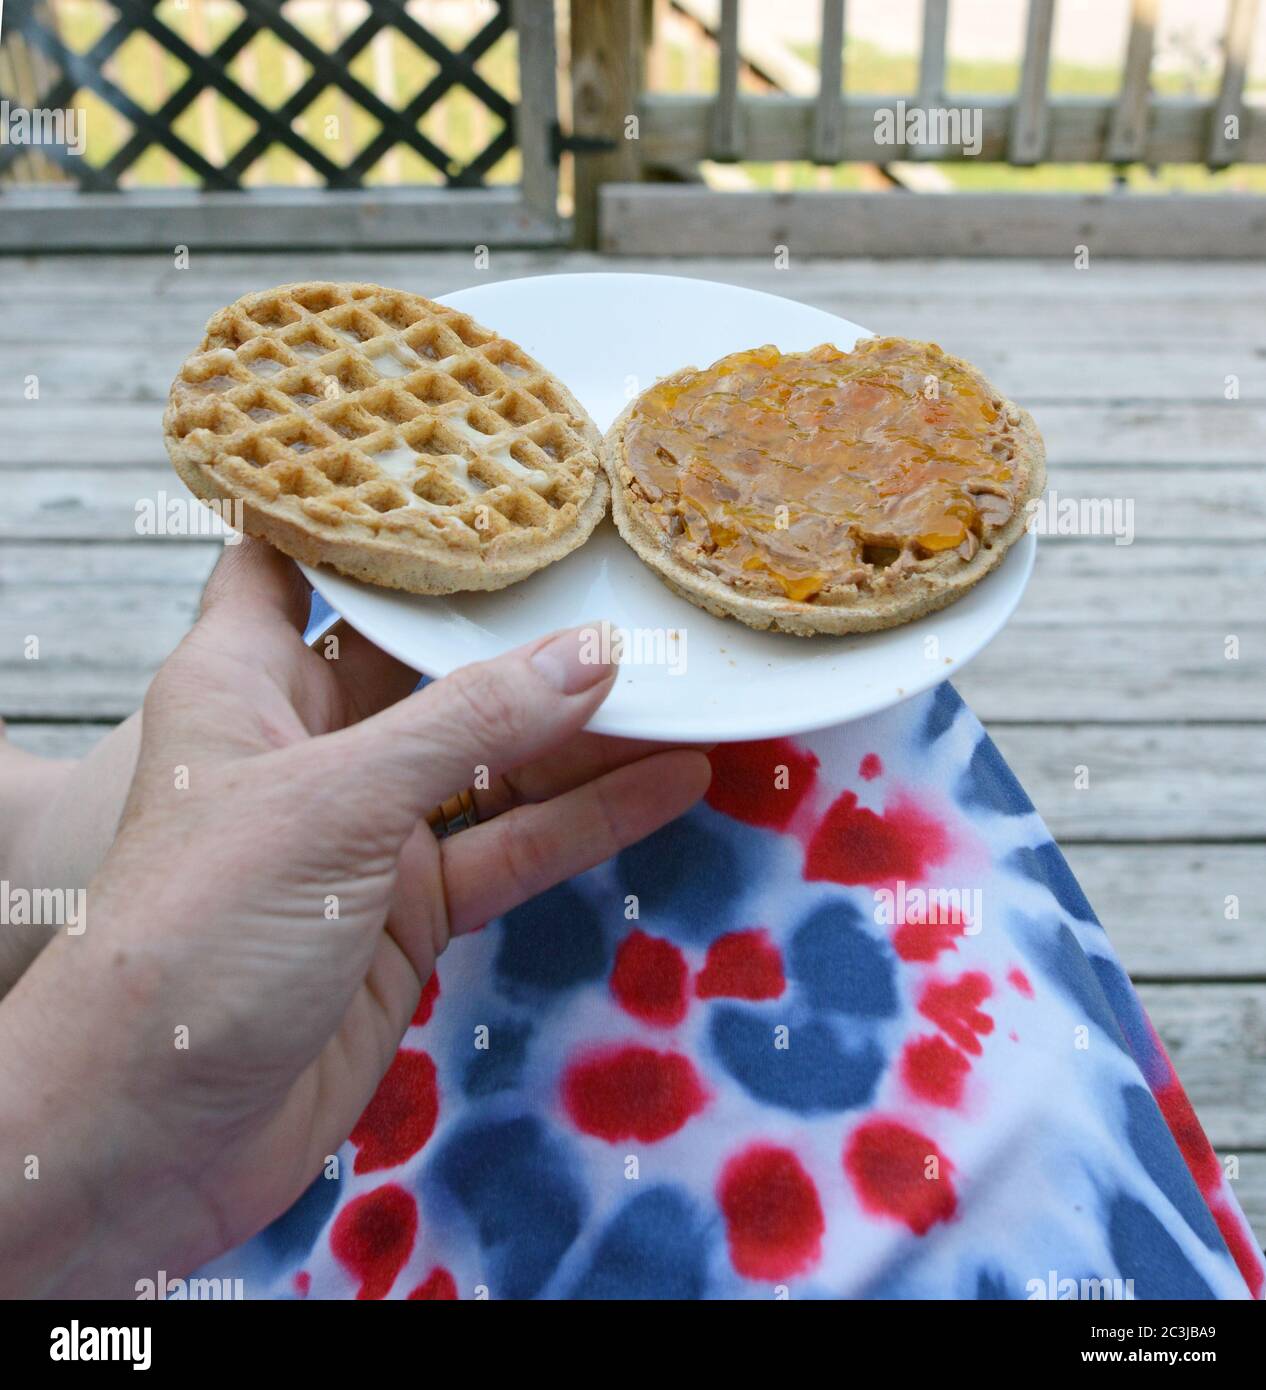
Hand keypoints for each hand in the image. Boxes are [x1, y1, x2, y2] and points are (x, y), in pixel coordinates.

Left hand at [0, 540, 709, 1295]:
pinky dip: (591, 818)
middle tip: (626, 572)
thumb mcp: (333, 804)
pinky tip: (674, 780)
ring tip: (688, 680)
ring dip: (585, 729)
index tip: (459, 460)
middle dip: (521, 623)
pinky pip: (514, 846)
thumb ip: (467, 726)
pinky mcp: (411, 910)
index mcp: (244, 681)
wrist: (153, 1139)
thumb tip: (592, 655)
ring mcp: (367, 830)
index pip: (294, 559)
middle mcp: (310, 744)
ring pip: (493, 758)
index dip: (362, 508)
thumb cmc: (194, 941)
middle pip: (430, 659)